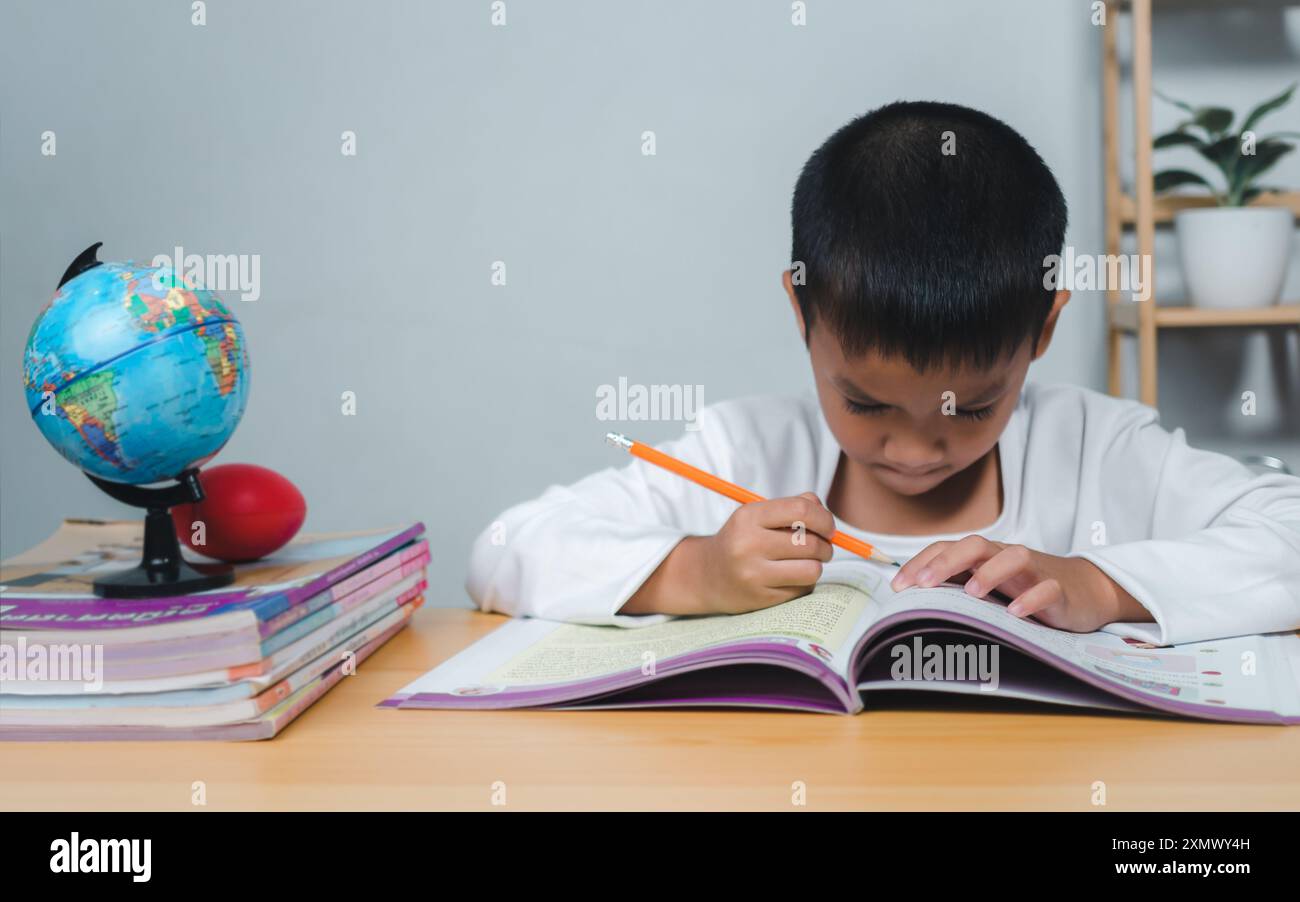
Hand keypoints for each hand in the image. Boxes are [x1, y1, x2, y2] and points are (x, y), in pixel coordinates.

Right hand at [621, 493, 835, 615]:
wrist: (708, 576)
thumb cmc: (742, 540)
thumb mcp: (757, 515)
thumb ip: (792, 506)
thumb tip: (822, 509)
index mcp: (748, 517)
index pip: (801, 510)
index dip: (824, 518)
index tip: (828, 527)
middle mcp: (748, 545)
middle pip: (810, 543)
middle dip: (826, 546)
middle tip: (823, 547)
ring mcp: (754, 575)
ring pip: (812, 569)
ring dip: (818, 565)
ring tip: (809, 562)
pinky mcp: (761, 599)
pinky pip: (802, 589)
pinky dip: (804, 582)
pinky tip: (790, 577)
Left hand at [889, 535, 1150, 631]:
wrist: (1085, 590)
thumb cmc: (1026, 588)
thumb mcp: (989, 588)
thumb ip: (956, 589)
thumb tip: (911, 603)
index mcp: (983, 557)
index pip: (947, 549)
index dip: (920, 563)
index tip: (898, 586)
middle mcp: (1005, 557)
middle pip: (975, 545)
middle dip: (946, 561)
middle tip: (923, 583)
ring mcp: (1034, 571)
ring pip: (1014, 557)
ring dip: (990, 573)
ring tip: (972, 593)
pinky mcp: (1059, 590)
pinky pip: (1047, 588)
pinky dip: (1032, 597)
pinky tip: (1016, 612)